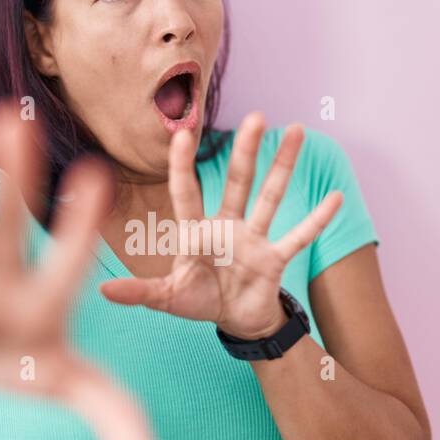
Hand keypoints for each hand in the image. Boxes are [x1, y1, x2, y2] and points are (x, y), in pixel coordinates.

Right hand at [0, 99, 158, 439]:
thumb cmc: (27, 364)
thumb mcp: (72, 387)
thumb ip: (112, 413)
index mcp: (44, 302)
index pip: (67, 260)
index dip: (80, 224)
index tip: (100, 175)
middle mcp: (2, 283)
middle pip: (7, 226)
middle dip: (11, 178)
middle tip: (15, 120)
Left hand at [98, 112, 342, 338]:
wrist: (235, 322)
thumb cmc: (199, 302)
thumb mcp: (167, 299)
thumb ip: (140, 293)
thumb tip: (103, 291)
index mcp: (196, 234)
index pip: (187, 193)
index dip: (184, 165)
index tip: (183, 133)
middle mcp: (226, 227)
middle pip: (236, 182)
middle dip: (244, 151)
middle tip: (255, 117)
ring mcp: (254, 239)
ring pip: (270, 197)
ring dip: (283, 166)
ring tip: (295, 131)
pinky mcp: (276, 257)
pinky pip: (299, 236)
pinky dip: (317, 219)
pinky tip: (336, 197)